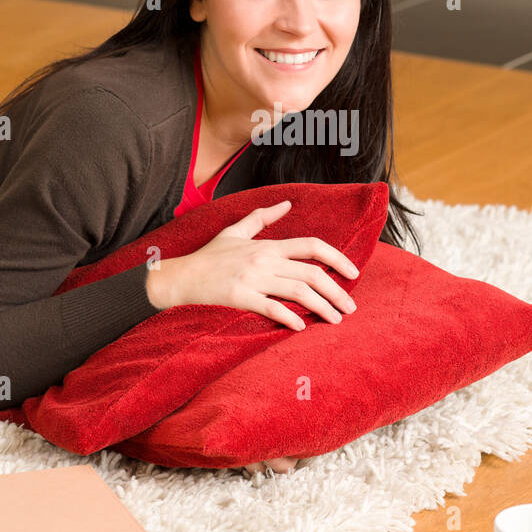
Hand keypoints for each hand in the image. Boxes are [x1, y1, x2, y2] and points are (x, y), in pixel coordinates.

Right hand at [146, 199, 358, 330]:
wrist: (178, 278)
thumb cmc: (207, 258)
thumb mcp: (235, 231)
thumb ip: (262, 218)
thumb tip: (286, 204)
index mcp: (267, 246)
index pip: (311, 246)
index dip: (337, 258)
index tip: (353, 273)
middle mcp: (264, 260)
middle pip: (312, 273)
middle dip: (337, 291)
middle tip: (351, 307)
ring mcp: (252, 279)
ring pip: (298, 291)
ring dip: (323, 307)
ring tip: (336, 320)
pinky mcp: (240, 297)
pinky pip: (272, 308)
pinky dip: (290, 318)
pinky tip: (301, 327)